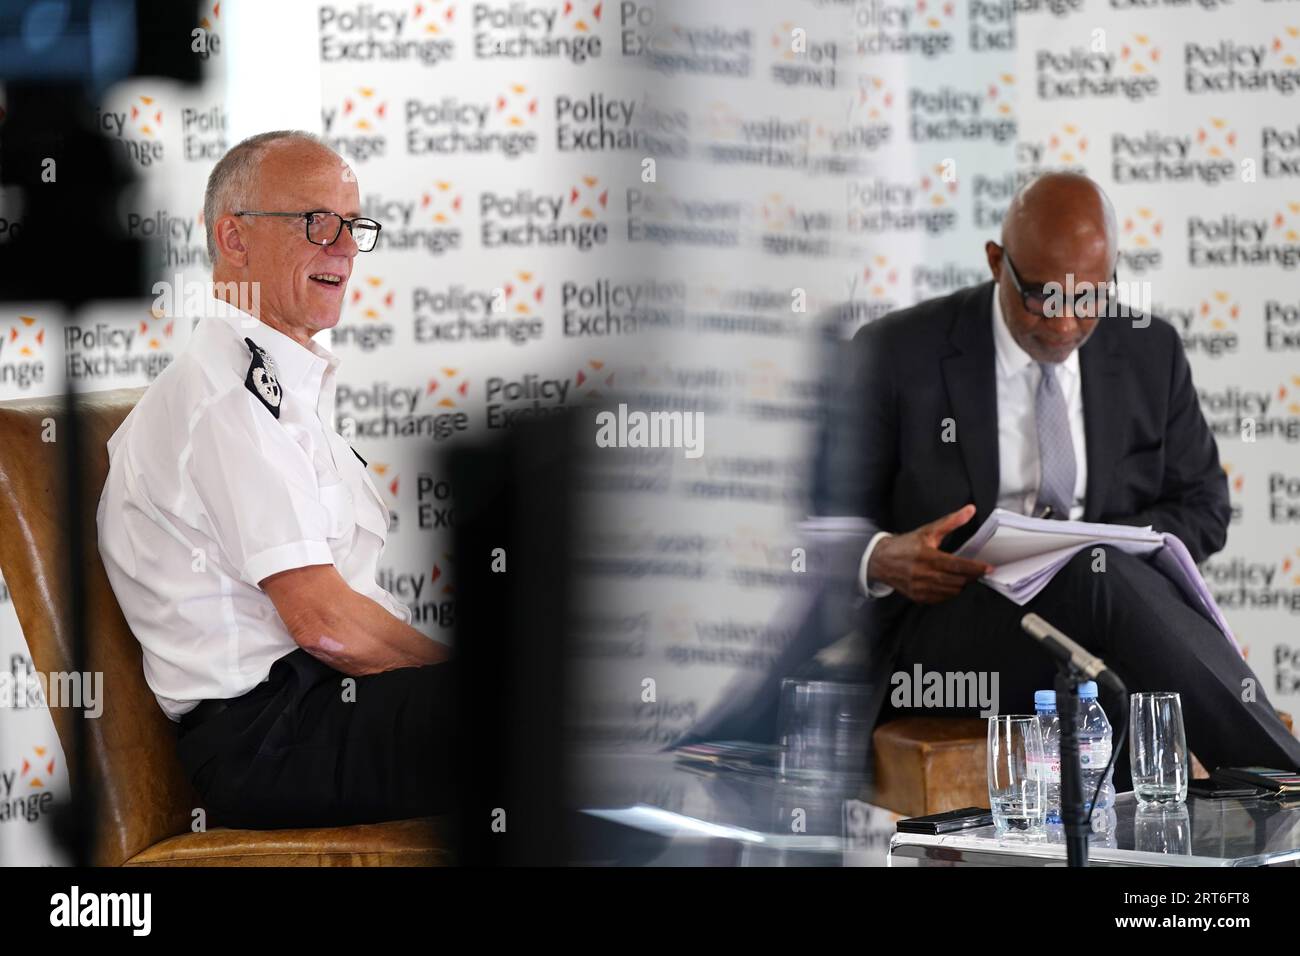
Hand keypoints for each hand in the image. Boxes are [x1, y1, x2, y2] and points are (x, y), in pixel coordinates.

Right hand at [867, 504, 993, 603]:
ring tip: (963, 576)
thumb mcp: (927, 531)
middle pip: (957, 580)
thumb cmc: (905, 545)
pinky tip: (950, 583)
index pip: (957, 565)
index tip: (988, 568)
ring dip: (961, 584)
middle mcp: (922, 573)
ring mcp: (919, 587)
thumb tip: (969, 510)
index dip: (975, 568)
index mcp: (926, 556)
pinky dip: (949, 592)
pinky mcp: (917, 596)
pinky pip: (941, 598)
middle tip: (978, 571)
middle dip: (971, 577)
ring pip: (951, 591)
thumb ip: (951, 521)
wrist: (881, 560)